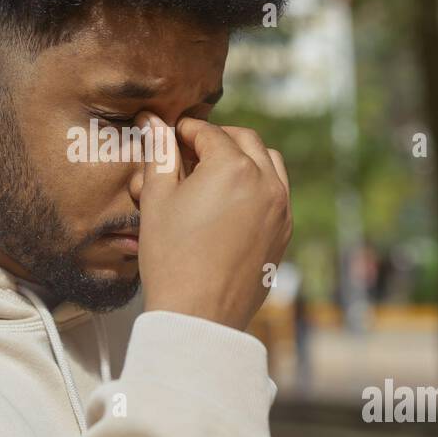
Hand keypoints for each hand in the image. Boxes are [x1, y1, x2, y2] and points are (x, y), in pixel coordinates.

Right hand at [136, 112, 292, 330]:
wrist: (199, 314)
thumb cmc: (172, 257)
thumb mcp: (156, 200)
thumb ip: (159, 154)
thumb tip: (152, 122)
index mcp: (233, 167)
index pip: (208, 132)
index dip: (184, 130)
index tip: (170, 136)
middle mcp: (266, 181)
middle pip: (244, 139)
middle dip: (217, 138)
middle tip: (190, 151)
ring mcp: (281, 207)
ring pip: (269, 161)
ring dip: (244, 156)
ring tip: (215, 172)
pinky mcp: (285, 231)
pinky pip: (278, 192)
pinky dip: (259, 183)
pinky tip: (232, 200)